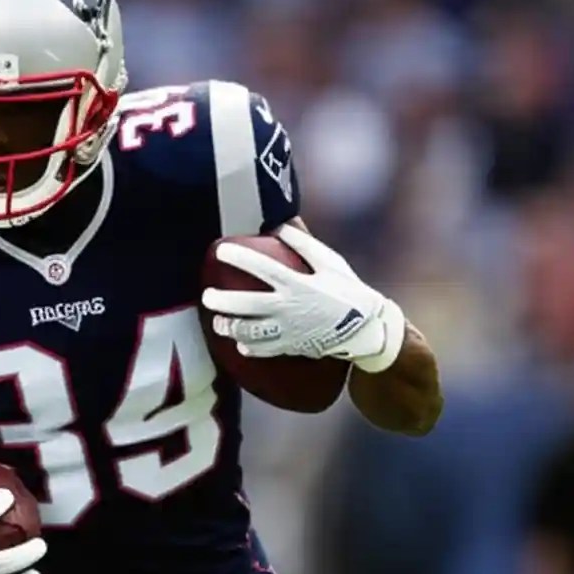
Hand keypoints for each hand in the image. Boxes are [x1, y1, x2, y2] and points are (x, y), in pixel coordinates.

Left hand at [201, 225, 405, 372]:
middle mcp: (290, 308)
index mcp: (298, 284)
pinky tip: (240, 344)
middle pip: (248, 305)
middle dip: (223, 302)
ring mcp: (290, 331)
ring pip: (251, 333)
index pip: (263, 267)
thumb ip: (304, 243)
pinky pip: (266, 351)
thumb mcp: (330, 262)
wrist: (367, 329)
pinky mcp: (293, 347)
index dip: (240, 257)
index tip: (220, 250)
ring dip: (230, 328)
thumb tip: (281, 223)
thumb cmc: (348, 289)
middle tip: (207, 297)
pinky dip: (251, 348)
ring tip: (218, 323)